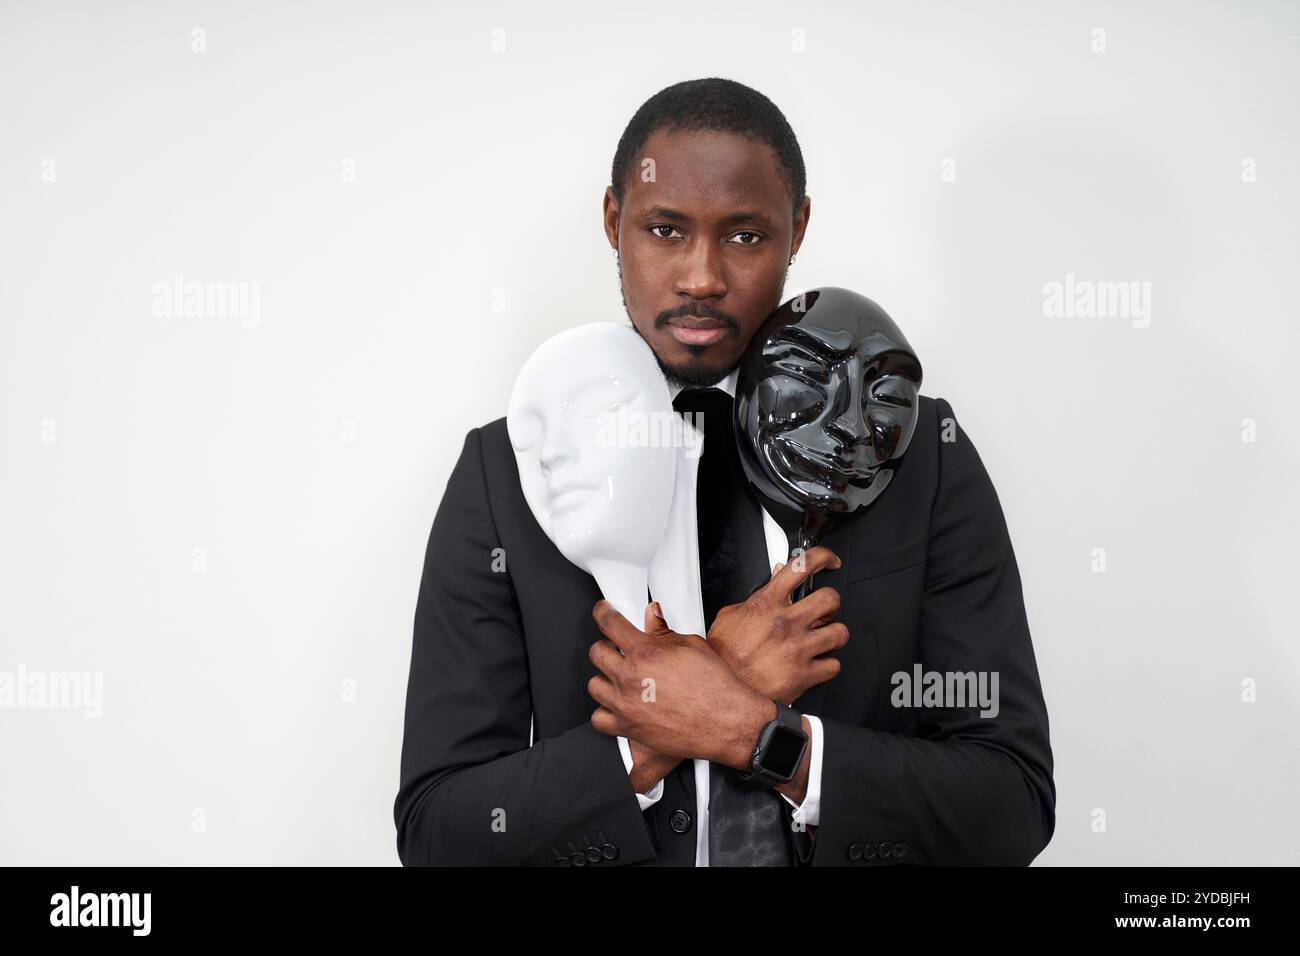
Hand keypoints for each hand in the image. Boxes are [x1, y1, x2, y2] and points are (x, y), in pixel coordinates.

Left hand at [587, 598, 773, 768]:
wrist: (727, 722)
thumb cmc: (715, 687)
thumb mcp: (692, 645)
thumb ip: (664, 631)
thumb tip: (653, 616)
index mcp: (645, 652)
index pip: (610, 623)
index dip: (602, 612)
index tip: (602, 611)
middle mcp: (631, 677)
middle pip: (596, 653)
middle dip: (606, 646)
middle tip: (617, 648)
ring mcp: (626, 704)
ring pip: (594, 685)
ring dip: (605, 678)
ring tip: (619, 678)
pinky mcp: (629, 728)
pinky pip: (598, 719)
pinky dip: (605, 712)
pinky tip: (617, 706)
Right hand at [706, 545, 848, 704]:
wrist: (722, 695)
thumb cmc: (724, 658)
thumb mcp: (730, 617)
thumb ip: (755, 596)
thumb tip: (775, 577)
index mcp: (766, 605)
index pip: (801, 566)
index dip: (823, 557)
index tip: (829, 561)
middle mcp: (785, 624)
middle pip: (830, 599)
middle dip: (830, 603)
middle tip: (824, 610)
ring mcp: (798, 649)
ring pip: (840, 633)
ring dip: (833, 635)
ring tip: (822, 638)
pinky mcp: (805, 675)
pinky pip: (834, 665)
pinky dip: (828, 665)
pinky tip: (817, 663)